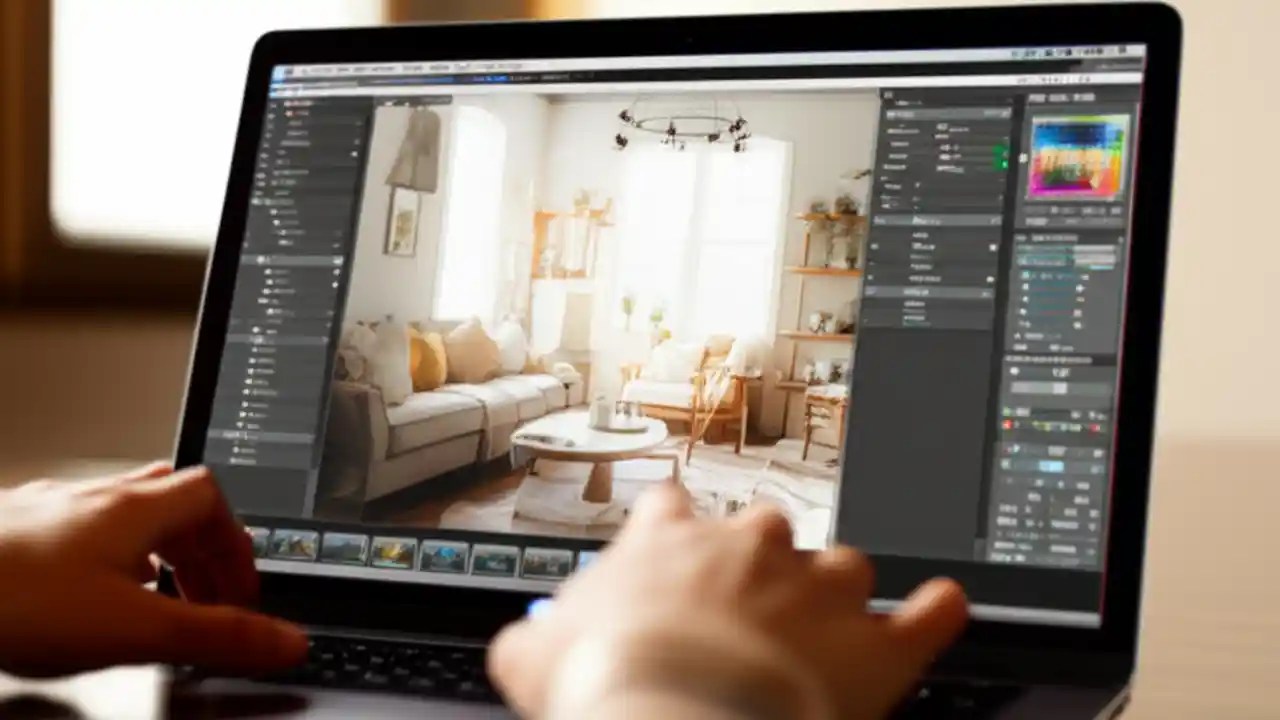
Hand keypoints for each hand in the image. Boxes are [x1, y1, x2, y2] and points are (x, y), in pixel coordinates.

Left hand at [0, 464, 307, 676]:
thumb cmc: (13, 601)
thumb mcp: (135, 630)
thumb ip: (217, 637)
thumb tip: (286, 642)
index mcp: (134, 509)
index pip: (211, 498)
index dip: (237, 542)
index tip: (242, 586)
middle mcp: (93, 499)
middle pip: (171, 500)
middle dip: (200, 547)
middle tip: (207, 593)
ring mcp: (46, 511)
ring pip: (120, 513)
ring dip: (151, 550)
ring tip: (154, 593)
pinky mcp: (9, 534)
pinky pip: (73, 534)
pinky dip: (99, 562)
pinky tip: (79, 598)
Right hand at [489, 484, 968, 719]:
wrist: (679, 718)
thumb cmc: (611, 684)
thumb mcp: (537, 659)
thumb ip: (533, 640)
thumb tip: (518, 648)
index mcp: (671, 541)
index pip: (670, 510)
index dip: (672, 533)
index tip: (673, 549)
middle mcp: (751, 546)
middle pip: (766, 532)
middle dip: (760, 568)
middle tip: (741, 614)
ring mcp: (819, 587)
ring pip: (843, 566)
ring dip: (834, 596)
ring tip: (821, 633)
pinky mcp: (873, 642)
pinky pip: (924, 613)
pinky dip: (934, 611)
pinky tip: (941, 606)